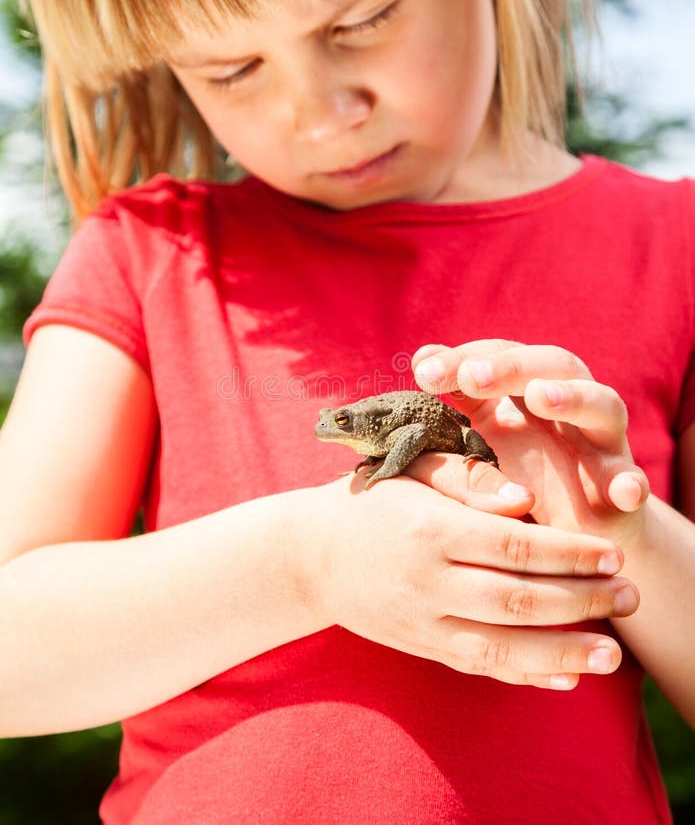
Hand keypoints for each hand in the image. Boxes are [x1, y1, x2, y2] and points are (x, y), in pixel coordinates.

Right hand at [299, 471, 637, 690]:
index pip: (513, 547)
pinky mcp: (419, 646)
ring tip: (613, 653)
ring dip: (562, 652)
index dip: (568, 553)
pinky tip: (565, 676)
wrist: (310, 554)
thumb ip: (470, 481)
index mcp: (429, 530)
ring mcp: (421, 622)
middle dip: (580, 602)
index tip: (612, 553)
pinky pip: (476, 668)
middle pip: (517, 600)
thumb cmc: (372, 498)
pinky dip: (524, 676)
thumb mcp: (414, 470)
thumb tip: (528, 501)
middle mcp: (426, 583)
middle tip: (630, 597)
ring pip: (501, 648)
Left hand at [412, 340, 648, 546]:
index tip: (423, 373)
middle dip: (510, 367)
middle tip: (472, 375)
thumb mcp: (480, 441)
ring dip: (573, 397)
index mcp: (527, 390)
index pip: (500, 355)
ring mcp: (600, 441)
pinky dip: (631, 483)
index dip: (464, 358)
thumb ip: (457, 405)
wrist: (570, 539)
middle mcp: (569, 405)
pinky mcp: (623, 485)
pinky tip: (623, 491)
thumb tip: (422, 360)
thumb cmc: (517, 480)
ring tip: (541, 397)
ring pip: (601, 405)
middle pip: (551, 365)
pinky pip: (631, 479)